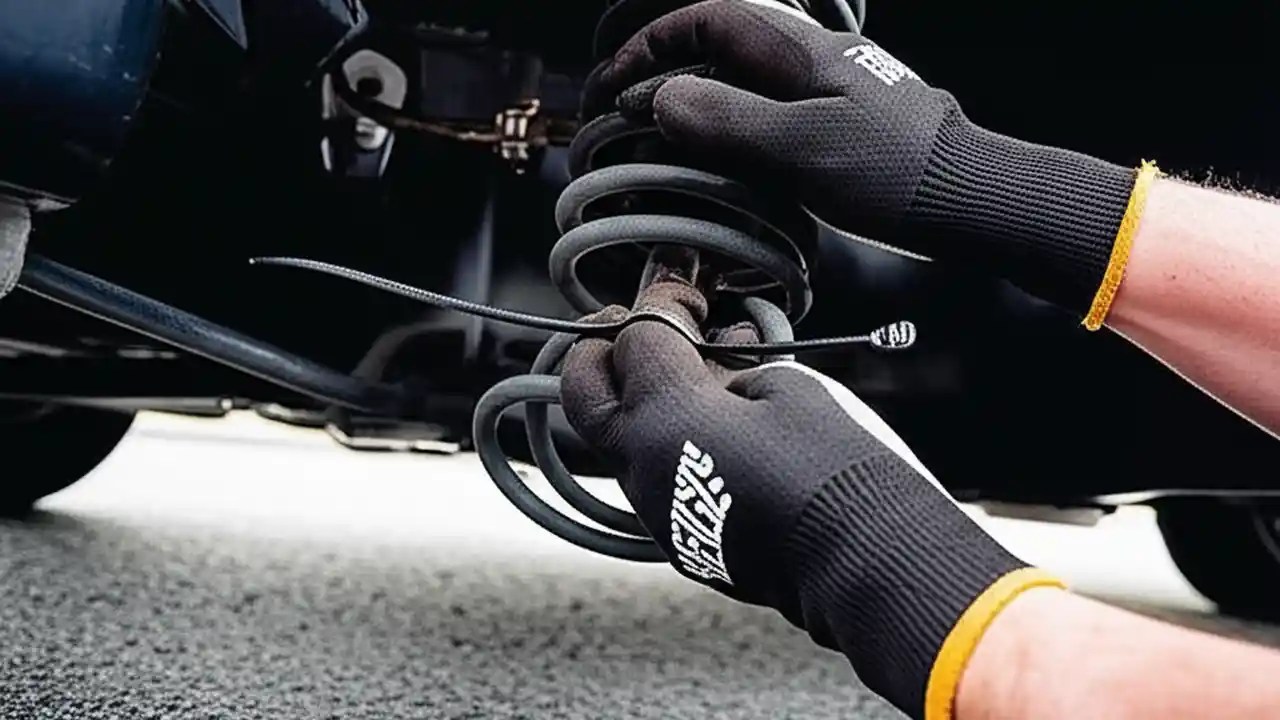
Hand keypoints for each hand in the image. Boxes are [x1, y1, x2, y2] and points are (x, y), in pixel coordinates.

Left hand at [558, 278, 1062, 719]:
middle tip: (644, 322)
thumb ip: (732, 364)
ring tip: (700, 369)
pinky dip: (670, 438)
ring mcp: (655, 506)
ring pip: (617, 433)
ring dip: (641, 395)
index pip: (636, 333)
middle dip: (604, 344)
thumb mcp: (788, 386)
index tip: (691, 287)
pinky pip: (653, 471)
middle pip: (584, 388)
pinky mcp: (680, 537)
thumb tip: (716, 360)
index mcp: (663, 415)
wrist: (867, 558)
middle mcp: (641, 463)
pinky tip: (720, 423)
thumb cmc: (837, 466)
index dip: (664, 298)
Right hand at [585, 0, 1145, 317]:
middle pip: (718, 50)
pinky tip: (719, 166)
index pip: (708, 20)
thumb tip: (664, 99)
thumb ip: (728, 120)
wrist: (968, 199)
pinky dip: (728, 135)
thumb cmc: (895, 172)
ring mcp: (824, 94)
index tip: (617, 82)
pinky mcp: (836, 129)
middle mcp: (809, 63)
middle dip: (665, 76)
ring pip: (740, 86)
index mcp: (799, 51)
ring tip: (661, 144)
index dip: (652, 44)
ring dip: (695, 107)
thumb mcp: (800, 148)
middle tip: (627, 116)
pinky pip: (765, 118)